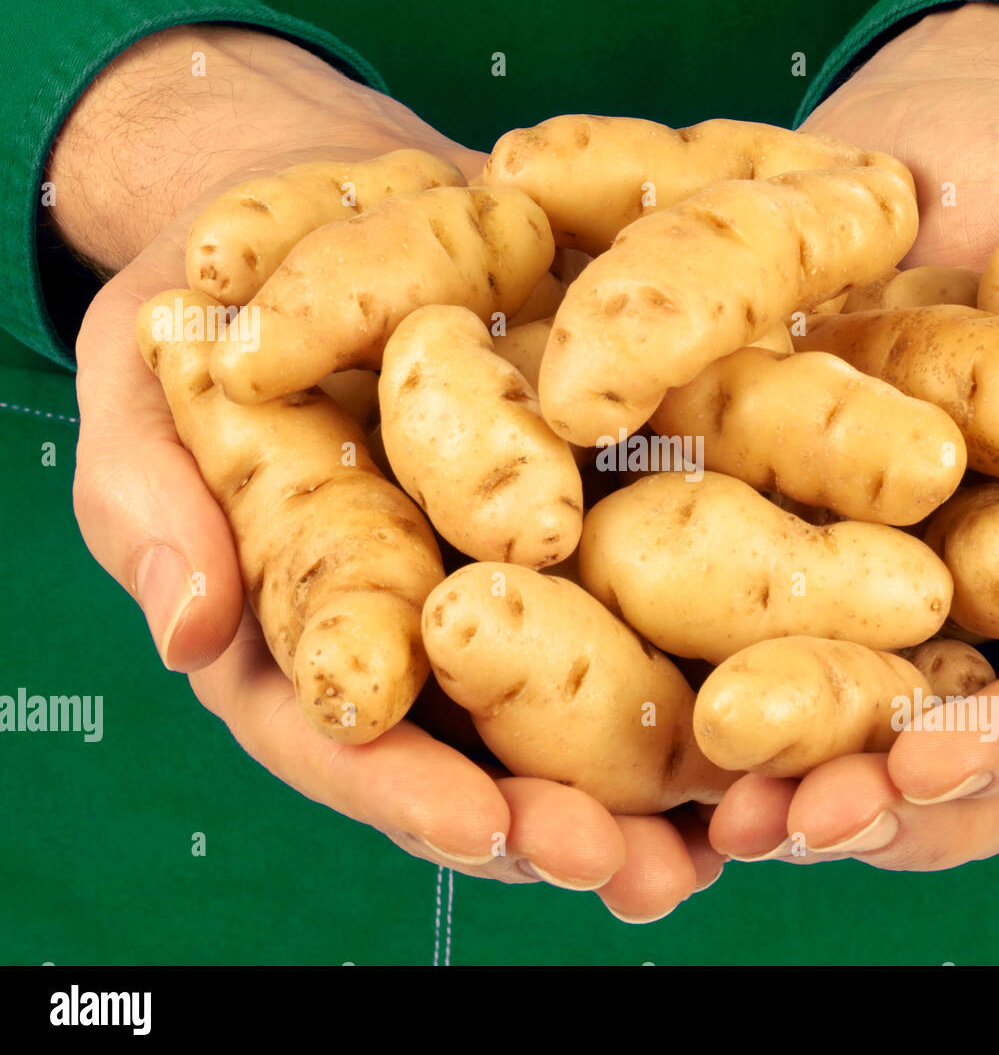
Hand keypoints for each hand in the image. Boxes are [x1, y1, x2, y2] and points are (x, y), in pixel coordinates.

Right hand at [63, 26, 721, 917]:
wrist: (331, 198)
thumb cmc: (215, 305)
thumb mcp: (146, 386)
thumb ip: (152, 506)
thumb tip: (188, 634)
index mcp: (306, 622)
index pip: (345, 733)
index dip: (407, 787)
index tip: (484, 826)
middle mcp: (422, 619)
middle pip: (482, 746)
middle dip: (557, 817)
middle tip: (638, 869)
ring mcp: (513, 567)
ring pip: (581, 694)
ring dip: (657, 772)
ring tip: (728, 834)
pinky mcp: (597, 502)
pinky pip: (655, 582)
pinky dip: (714, 643)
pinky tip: (781, 693)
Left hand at [708, 3, 998, 867]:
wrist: (916, 142)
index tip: (918, 761)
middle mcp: (964, 596)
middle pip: (940, 751)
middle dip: (868, 801)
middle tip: (782, 822)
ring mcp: (859, 579)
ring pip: (832, 728)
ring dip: (769, 785)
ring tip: (702, 814)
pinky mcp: (761, 545)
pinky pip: (727, 639)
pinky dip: (685, 699)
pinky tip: (625, 732)